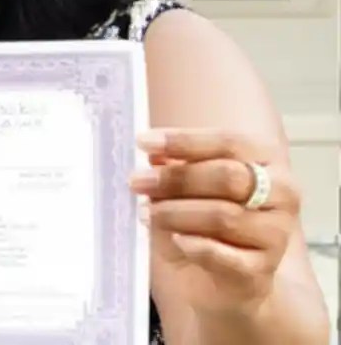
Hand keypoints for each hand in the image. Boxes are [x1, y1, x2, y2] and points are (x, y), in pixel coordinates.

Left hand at [130, 128, 298, 315]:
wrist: (225, 278)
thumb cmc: (204, 219)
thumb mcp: (187, 187)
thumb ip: (174, 166)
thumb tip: (152, 153)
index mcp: (266, 159)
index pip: (228, 142)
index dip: (184, 140)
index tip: (143, 142)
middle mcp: (282, 192)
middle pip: (227, 177)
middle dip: (176, 179)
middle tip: (137, 182)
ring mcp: (276, 232)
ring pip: (223, 216)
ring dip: (176, 213)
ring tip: (145, 213)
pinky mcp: (262, 270)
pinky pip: (225, 255)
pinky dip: (196, 246)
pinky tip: (176, 240)